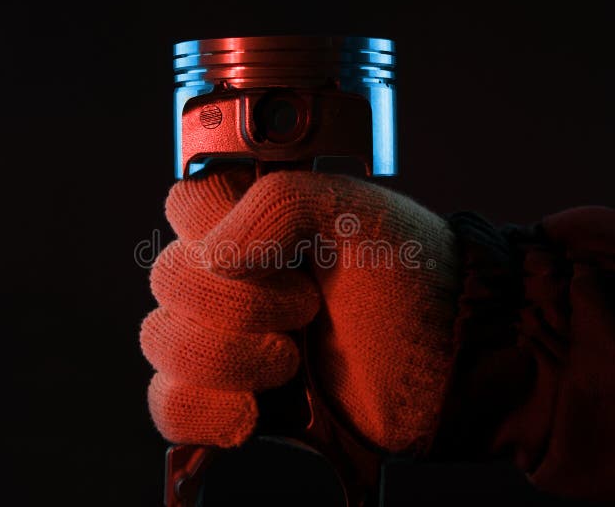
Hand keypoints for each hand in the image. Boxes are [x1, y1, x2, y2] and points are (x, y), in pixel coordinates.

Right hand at [141, 167, 459, 451]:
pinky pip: (171, 405)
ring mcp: (230, 339)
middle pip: (169, 282)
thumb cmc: (413, 280)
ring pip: (163, 343)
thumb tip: (212, 254)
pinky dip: (201, 409)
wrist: (451, 364)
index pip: (184, 209)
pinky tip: (249, 411)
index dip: (216, 233)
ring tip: (291, 362)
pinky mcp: (234, 397)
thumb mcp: (356, 213)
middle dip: (237, 304)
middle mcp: (235, 278)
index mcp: (257, 224)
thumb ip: (280, 203)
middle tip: (306, 310)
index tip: (281, 256)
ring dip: (225, 357)